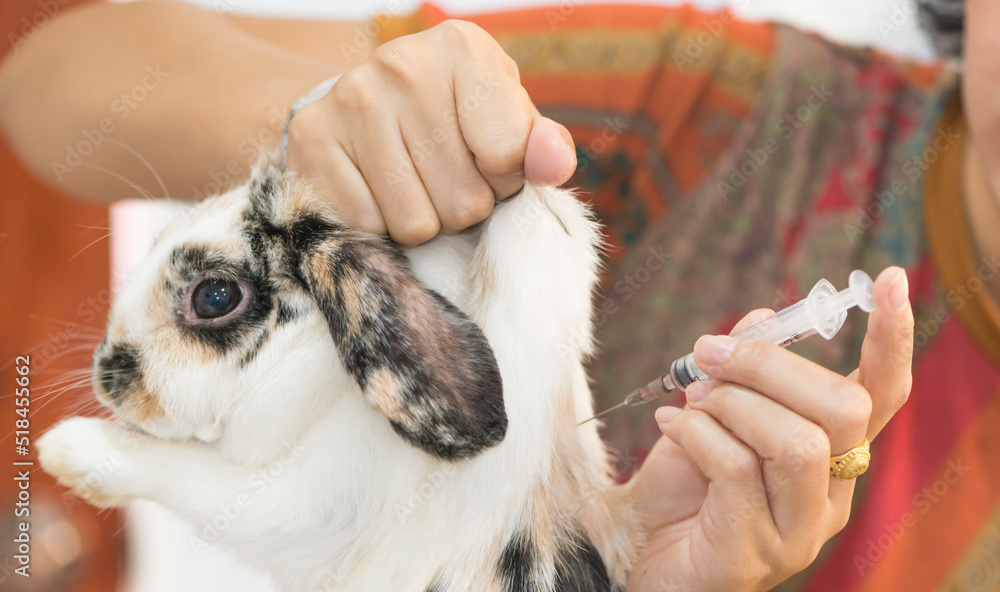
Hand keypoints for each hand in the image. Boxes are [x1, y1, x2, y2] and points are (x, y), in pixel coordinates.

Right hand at [285, 20, 576, 244]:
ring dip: (424, 223)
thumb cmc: (456, 122)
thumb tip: (555, 164)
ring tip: (415, 186)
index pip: (509, 158)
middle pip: (464, 200)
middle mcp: (403, 63)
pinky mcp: (312, 137)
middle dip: (465, 207)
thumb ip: (541, 147)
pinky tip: (377, 191)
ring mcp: (352, 97)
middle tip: (445, 178)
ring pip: (416, 224)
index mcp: (464, 49)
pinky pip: (368, 227)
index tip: (488, 161)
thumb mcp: (508, 123)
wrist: (367, 108)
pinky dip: (379, 228)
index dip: (506, 179)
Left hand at [626, 267, 913, 590]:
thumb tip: (762, 317)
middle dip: (771, 365)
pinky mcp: (754, 552)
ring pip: (798, 442)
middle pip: (843, 409)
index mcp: (830, 455)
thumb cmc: (682, 489)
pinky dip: (696, 434)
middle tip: (709, 354)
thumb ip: (743, 373)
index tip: (887, 280)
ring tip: (689, 402)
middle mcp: (829, 494)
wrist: (638, 555)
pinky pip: (737, 469)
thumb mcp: (710, 417)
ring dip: (732, 403)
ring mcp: (797, 529)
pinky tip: (668, 426)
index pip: (880, 396)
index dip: (891, 340)